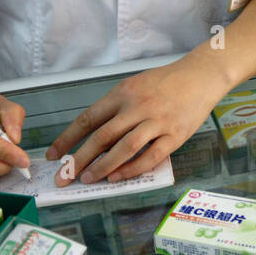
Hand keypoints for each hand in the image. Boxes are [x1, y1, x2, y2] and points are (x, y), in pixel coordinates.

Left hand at [45, 56, 227, 185]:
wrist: (202, 75)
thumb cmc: (167, 82)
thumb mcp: (136, 86)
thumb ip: (117, 108)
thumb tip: (97, 139)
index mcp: (123, 93)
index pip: (89, 118)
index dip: (68, 138)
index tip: (54, 155)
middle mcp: (138, 106)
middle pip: (102, 136)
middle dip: (79, 159)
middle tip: (64, 177)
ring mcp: (157, 121)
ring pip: (124, 148)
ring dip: (103, 167)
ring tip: (88, 179)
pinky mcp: (175, 135)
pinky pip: (151, 156)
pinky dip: (132, 169)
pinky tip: (118, 177)